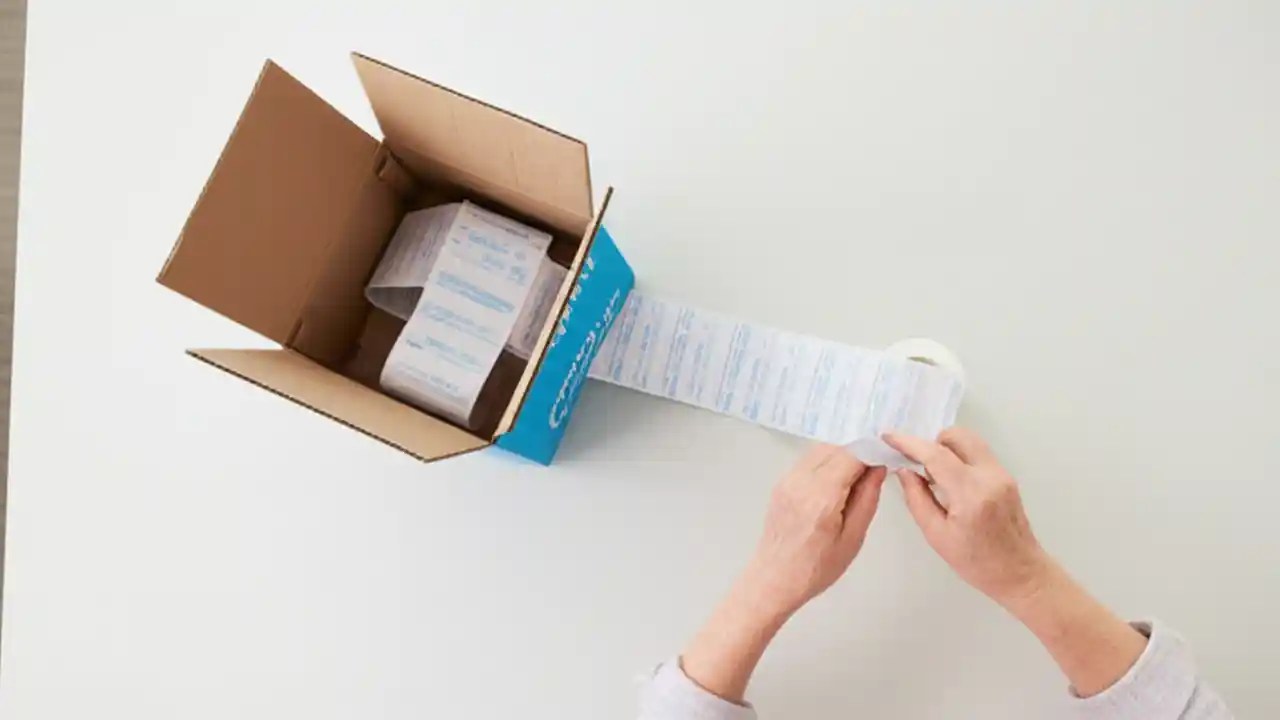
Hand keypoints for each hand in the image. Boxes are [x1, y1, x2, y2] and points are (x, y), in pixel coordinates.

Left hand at [743, 444, 887, 618]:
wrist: (774, 579)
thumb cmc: (817, 568)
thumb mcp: (853, 537)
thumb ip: (867, 498)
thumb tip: (878, 468)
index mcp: (821, 497)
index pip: (852, 455)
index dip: (872, 452)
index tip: (888, 458)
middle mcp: (800, 481)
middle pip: (835, 448)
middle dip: (858, 454)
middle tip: (873, 474)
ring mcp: (787, 480)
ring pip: (820, 451)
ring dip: (841, 457)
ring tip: (855, 482)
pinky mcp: (780, 484)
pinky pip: (808, 462)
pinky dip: (825, 464)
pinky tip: (834, 486)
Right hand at [884, 427, 1148, 696]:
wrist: (1020, 572)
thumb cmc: (976, 563)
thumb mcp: (937, 536)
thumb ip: (917, 499)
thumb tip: (904, 471)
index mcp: (971, 494)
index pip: (936, 455)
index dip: (909, 443)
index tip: (889, 437)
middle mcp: (990, 476)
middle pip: (957, 436)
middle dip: (932, 442)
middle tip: (918, 465)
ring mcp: (1002, 474)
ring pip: (970, 441)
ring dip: (947, 449)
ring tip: (936, 477)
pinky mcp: (1007, 476)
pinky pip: (978, 454)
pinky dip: (960, 458)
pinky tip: (952, 484)